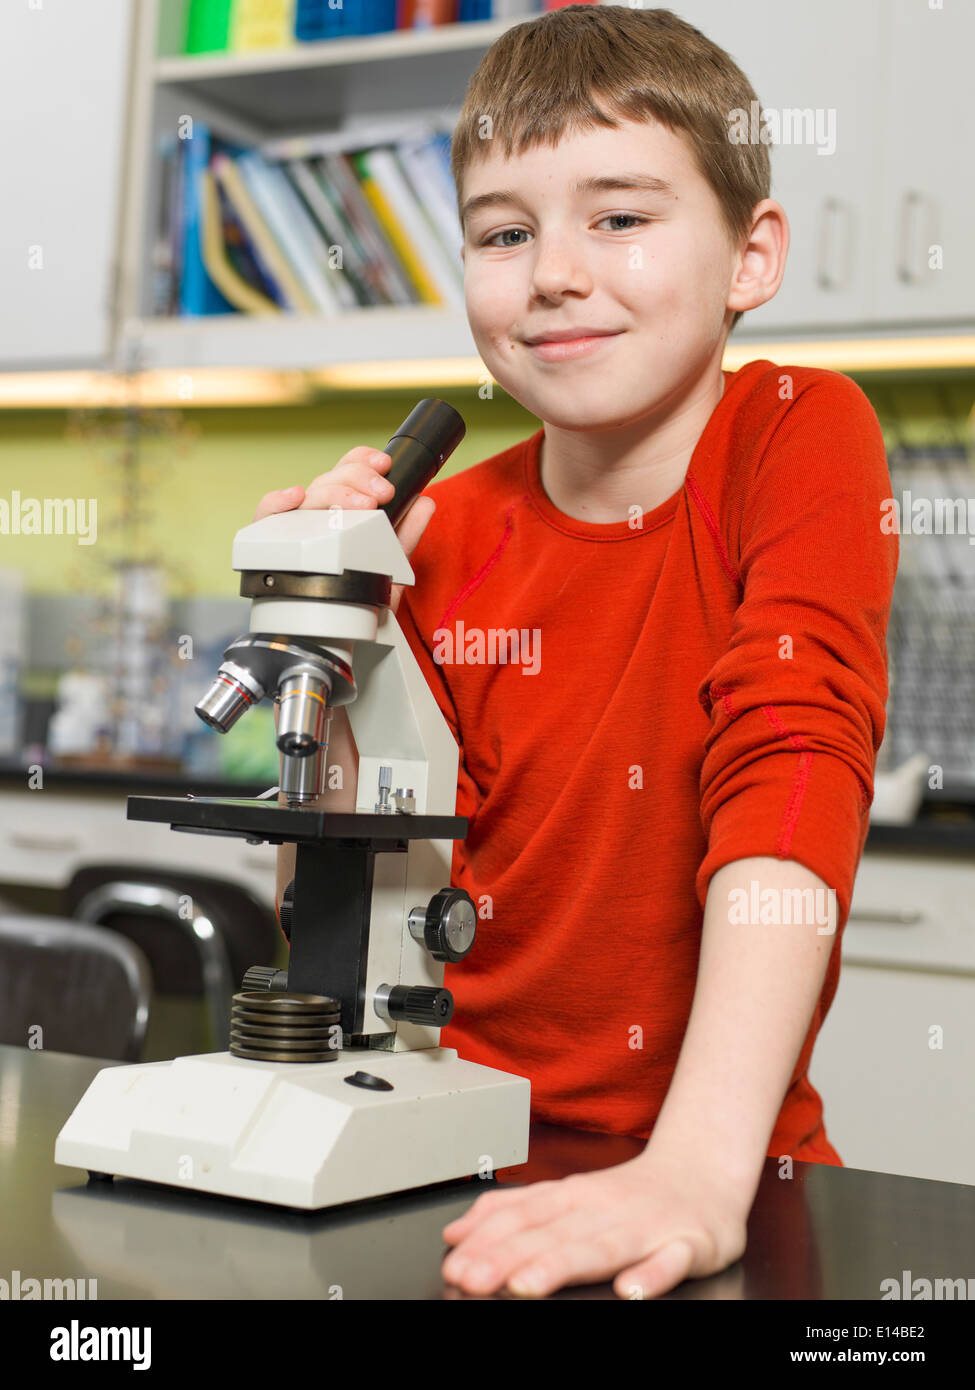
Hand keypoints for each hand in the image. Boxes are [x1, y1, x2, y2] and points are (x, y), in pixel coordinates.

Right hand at [252, 446, 435, 614]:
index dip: (363, 460)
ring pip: (308, 494)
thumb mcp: (389, 567)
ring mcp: (295, 528)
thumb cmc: (358, 599)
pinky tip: (295, 496)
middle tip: (383, 494)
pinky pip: (266, 516)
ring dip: (337, 492)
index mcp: (341, 510)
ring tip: (363, 506)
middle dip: (359, 478)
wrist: (341, 638)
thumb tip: (425, 502)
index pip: (346, 470)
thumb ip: (406, 535)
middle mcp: (317, 515)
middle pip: (330, 478)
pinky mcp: (272, 544)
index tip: (385, 464)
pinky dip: (278, 502)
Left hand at [440, 1149, 748, 1298]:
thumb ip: (512, 1211)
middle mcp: (603, 1210)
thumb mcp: (566, 1195)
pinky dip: (653, 1275)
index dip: (485, 1240)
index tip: (454, 1262)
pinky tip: (631, 1291)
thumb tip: (455, 1233)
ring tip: (527, 1285)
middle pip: (551, 1235)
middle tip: (473, 1279)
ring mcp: (646, 1227)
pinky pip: (671, 1261)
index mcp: (572, 1197)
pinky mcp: (688, 1245)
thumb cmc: (628, 1195)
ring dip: (562, 1265)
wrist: (703, 1176)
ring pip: (601, 1247)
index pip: (522, 1217)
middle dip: (509, 1258)